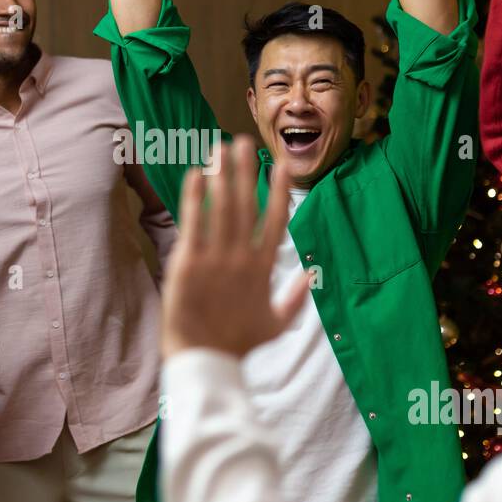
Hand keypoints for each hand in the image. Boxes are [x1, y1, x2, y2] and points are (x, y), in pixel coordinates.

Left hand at [161, 138, 310, 358]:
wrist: (204, 360)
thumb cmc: (238, 343)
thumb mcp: (276, 324)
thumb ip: (296, 298)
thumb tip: (312, 274)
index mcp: (263, 268)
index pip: (276, 220)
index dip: (279, 190)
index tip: (280, 166)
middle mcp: (242, 258)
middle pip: (247, 204)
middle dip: (246, 171)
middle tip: (243, 141)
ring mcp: (216, 259)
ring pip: (222, 207)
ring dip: (222, 175)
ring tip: (220, 149)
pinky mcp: (189, 262)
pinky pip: (194, 221)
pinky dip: (196, 196)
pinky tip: (197, 174)